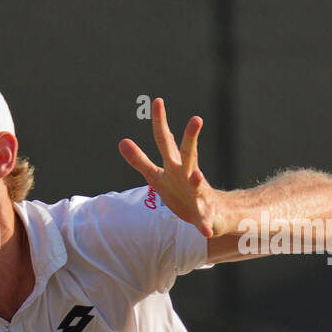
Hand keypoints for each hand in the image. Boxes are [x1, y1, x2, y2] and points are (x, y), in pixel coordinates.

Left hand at [118, 97, 225, 237]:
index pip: (166, 140)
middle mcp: (188, 174)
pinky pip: (205, 220)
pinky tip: (205, 230)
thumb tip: (121, 141)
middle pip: (188, 154)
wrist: (210, 214)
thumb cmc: (180, 191)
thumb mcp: (156, 176)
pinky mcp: (206, 214)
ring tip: (195, 175)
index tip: (157, 101)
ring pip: (199, 184)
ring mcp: (199, 193)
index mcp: (174, 165)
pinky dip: (205, 224)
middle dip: (191, 138)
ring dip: (197, 180)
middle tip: (196, 119)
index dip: (160, 122)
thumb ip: (139, 160)